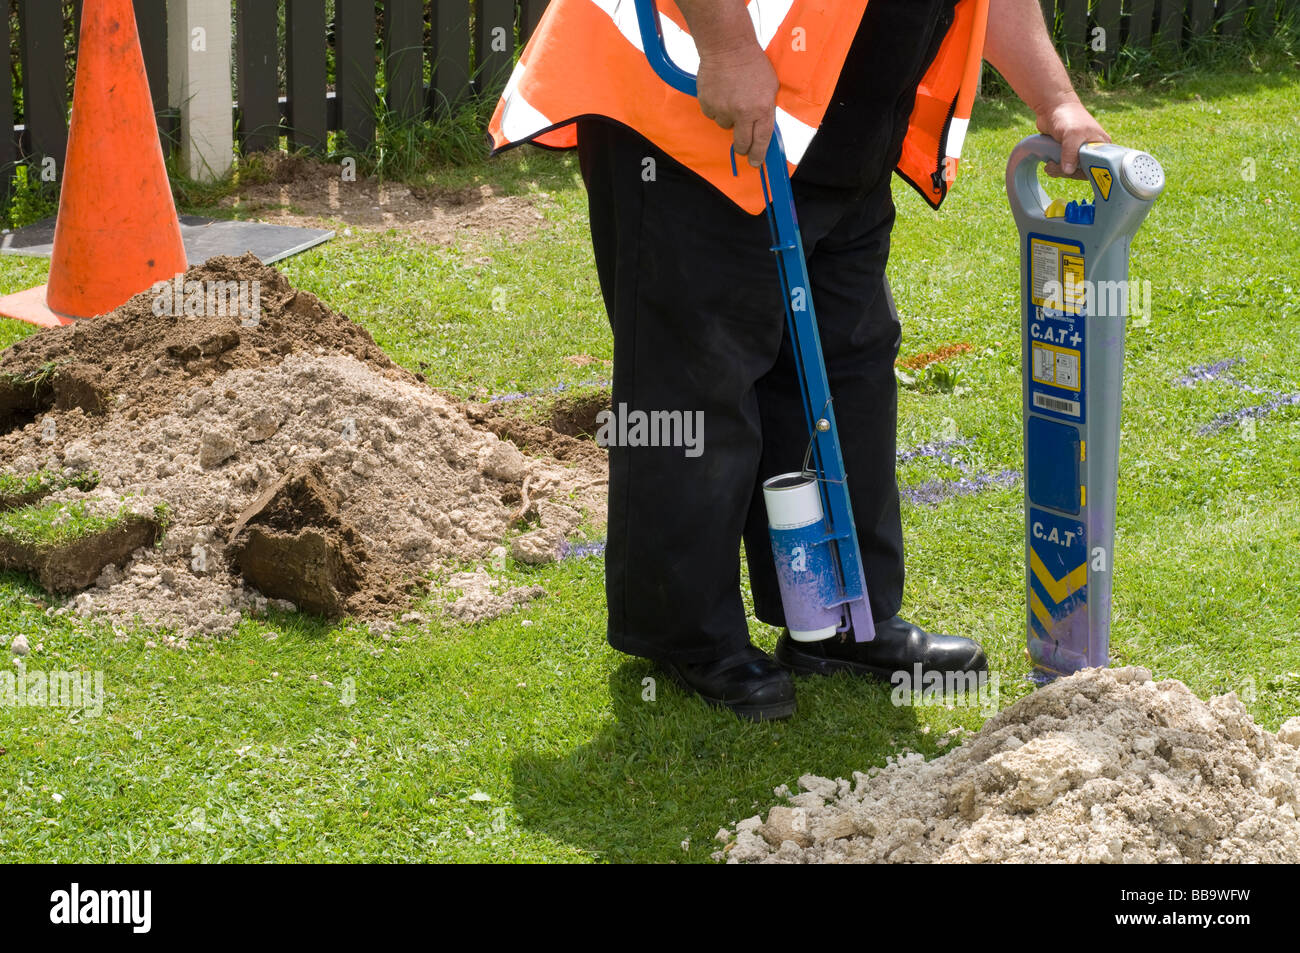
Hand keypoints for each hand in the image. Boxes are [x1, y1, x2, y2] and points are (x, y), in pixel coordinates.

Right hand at [695, 42, 777, 167]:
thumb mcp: (770, 87)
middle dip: (743, 147)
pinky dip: (715, 107)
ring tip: (731, 98)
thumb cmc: (752, 64)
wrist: (728, 47)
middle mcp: (743, 113)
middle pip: (741, 144)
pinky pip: (712, 114)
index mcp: (762, 109)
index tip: (755, 163)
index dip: (758, 155)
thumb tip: (762, 131)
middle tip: (742, 144)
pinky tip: (720, 93)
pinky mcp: (708, 104)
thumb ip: (766, 110)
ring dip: (728, 118)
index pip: (761, 141)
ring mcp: (724, 109)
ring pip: (725, 127)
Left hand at [1036, 101, 1109, 177]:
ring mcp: (1079, 152)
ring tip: (1049, 165)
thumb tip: (1069, 171)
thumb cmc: (1068, 116)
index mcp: (1101, 146)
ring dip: (1058, 170)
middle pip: (1082, 172)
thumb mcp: (1072, 134)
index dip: (1085, 173)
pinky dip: (1055, 168)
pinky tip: (1048, 164)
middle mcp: (1092, 150)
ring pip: (1071, 171)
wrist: (1052, 108)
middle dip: (1067, 172)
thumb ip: (1071, 153)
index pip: (1098, 168)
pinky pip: (1063, 167)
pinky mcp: (1067, 154)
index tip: (1070, 172)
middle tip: (1053, 166)